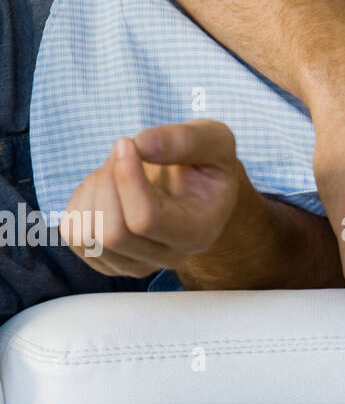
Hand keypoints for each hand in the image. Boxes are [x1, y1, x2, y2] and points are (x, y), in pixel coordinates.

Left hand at [60, 119, 246, 277]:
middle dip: (106, 183)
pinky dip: (80, 200)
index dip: (126, 179)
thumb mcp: (213, 139)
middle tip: (122, 149)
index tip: (126, 143)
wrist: (197, 184)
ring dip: (93, 189)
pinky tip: (106, 185)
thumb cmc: (207, 161)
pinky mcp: (105, 259)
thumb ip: (186, 139)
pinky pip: (73, 233)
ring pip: (87, 236)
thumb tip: (142, 146)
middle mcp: (168, 257)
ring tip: (116, 166)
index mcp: (198, 232)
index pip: (145, 221)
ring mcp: (134, 264)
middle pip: (112, 235)